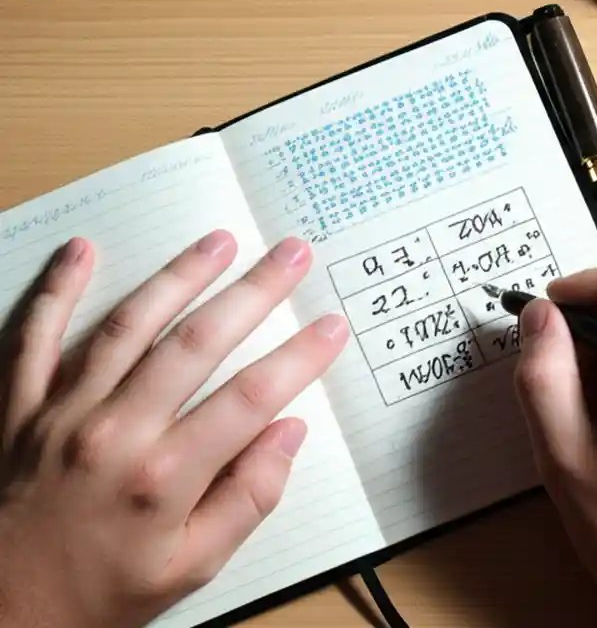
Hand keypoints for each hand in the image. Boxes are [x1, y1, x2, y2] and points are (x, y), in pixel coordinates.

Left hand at [0, 231, 346, 627]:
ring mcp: (62, 414)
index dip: (299, 356)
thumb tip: (288, 432)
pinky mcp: (18, 409)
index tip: (332, 325)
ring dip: (178, 276)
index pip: (252, 397)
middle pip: (197, 343)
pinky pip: (33, 337)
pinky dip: (56, 291)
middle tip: (292, 253)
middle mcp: (115, 433)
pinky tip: (83, 250)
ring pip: (128, 326)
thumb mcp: (193, 567)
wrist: (4, 614)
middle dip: (254, 292)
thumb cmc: (103, 594)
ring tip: (220, 240)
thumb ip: (248, 498)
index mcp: (166, 477)